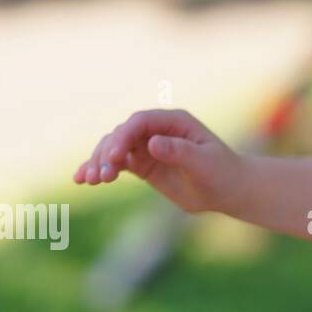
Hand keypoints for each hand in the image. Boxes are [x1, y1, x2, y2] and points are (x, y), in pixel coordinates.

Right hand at [75, 108, 246, 214]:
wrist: (228, 189)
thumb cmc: (222, 172)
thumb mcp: (204, 163)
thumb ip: (179, 152)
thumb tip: (153, 143)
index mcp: (175, 121)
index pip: (140, 122)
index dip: (123, 137)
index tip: (114, 157)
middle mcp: (158, 130)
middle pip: (122, 134)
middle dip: (107, 152)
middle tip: (101, 176)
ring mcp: (148, 146)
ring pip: (114, 148)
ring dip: (99, 162)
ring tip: (92, 181)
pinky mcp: (143, 163)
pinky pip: (116, 163)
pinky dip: (99, 169)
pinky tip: (82, 180)